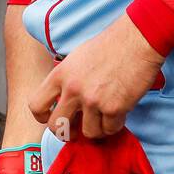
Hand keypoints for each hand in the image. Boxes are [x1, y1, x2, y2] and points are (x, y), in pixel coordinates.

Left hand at [28, 12, 163, 138]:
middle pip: (57, 126)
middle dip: (67, 132)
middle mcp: (73, 89)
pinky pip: (110, 129)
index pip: (36, 104)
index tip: (52, 118)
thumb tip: (64, 98)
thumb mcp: (77, 57)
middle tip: (78, 129)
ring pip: (88, 133)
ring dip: (97, 129)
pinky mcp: (114, 108)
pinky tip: (120, 112)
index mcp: (60, 74)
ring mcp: (93, 100)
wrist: (137, 40)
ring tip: (105, 118)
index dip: (43, 117)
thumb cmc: (111, 45)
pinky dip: (115, 124)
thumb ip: (67, 78)